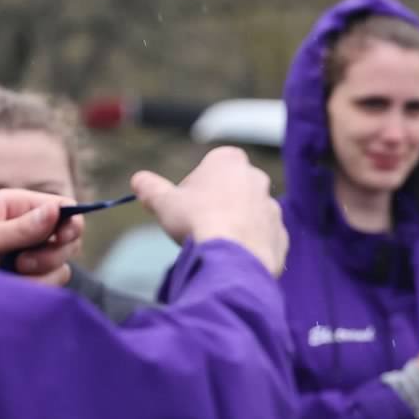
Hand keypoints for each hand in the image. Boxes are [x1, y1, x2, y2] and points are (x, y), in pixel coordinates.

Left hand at [0, 188, 81, 282]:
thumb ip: (19, 229)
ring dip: (41, 275)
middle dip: (52, 254)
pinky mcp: (23, 278)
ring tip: (10, 276)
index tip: (61, 238)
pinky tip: (8, 287)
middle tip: (21, 263)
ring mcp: (26, 253)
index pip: (64, 206)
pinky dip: (33, 288)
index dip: (70, 223)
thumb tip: (57, 210)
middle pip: (69, 238)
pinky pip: (48, 284)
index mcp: (15, 205)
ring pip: (61, 265)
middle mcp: (25, 226)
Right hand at [131, 146, 288, 275]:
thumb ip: (150, 188)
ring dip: (234, 226)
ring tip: (214, 245)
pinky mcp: (281, 235)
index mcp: (230, 160)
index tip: (184, 205)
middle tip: (197, 225)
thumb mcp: (164, 202)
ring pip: (248, 215)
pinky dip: (249, 247)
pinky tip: (233, 258)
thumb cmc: (197, 221)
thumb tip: (138, 180)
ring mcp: (272, 207)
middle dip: (216, 205)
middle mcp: (257, 178)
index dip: (193, 186)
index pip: (209, 166)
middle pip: (231, 190)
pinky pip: (262, 239)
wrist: (232, 256)